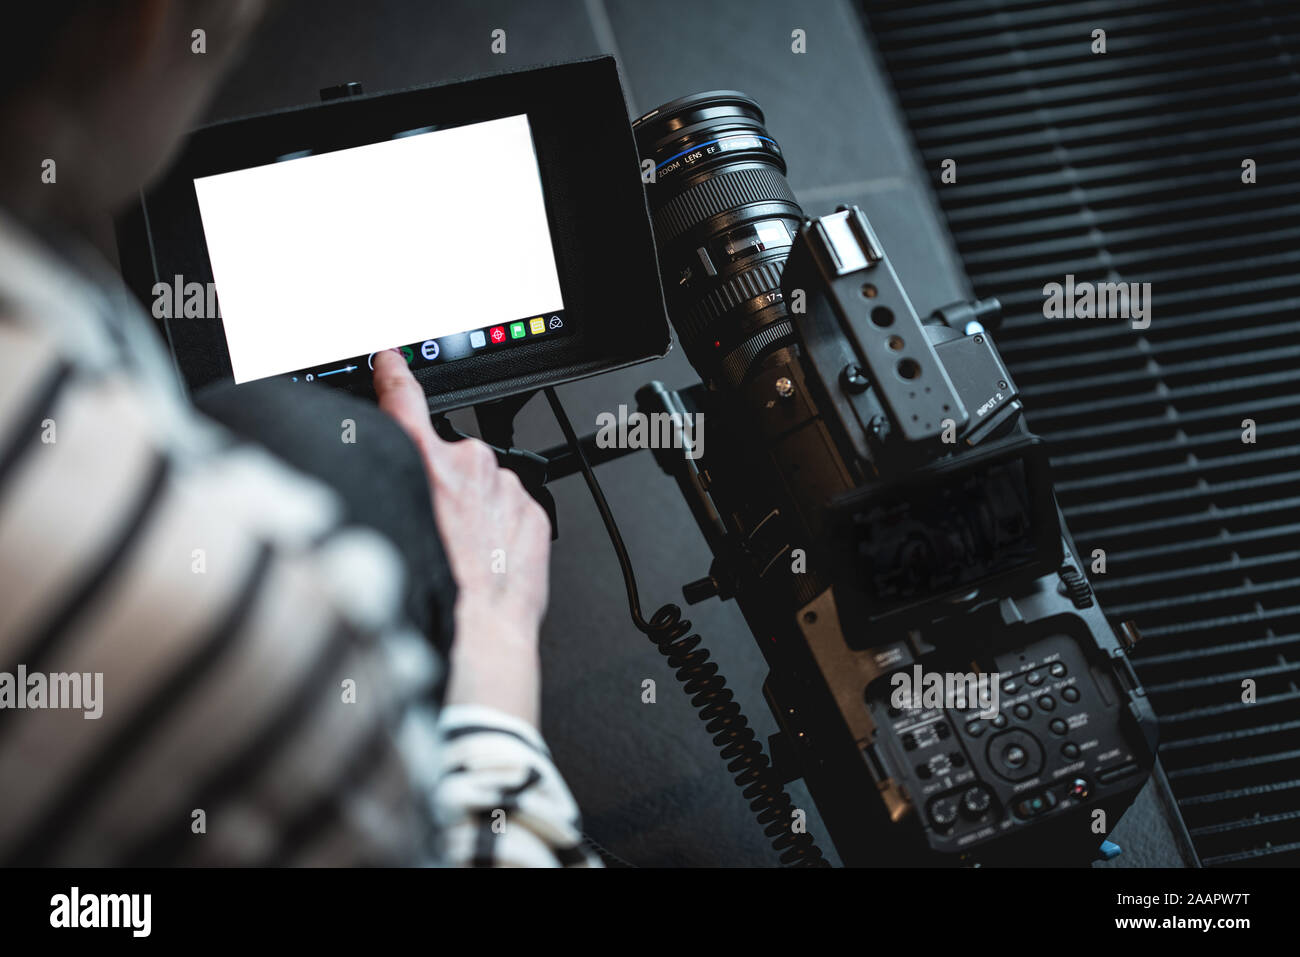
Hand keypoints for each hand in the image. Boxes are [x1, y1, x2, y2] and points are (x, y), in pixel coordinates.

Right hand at [372, 349, 549, 725]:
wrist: (476, 639)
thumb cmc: (426, 596)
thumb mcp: (382, 530)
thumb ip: (386, 494)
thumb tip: (382, 492)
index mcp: (421, 461)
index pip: (403, 400)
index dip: (395, 375)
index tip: (392, 360)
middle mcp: (468, 464)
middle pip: (451, 461)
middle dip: (443, 489)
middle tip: (434, 534)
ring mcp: (506, 487)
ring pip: (484, 490)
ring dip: (474, 515)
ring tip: (462, 560)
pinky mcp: (534, 513)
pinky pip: (512, 513)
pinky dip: (499, 533)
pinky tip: (486, 565)